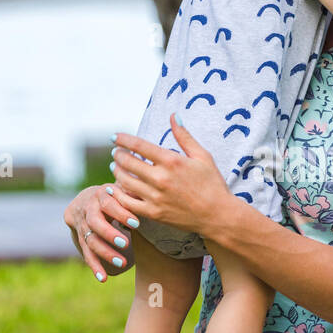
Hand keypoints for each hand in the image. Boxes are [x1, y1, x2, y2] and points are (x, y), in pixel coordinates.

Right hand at [64, 184, 137, 281]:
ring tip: (122, 264)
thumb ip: (133, 193)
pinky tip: (103, 278)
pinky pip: (86, 253)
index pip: (108, 203)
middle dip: (109, 234)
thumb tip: (149, 194)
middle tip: (126, 244)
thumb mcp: (123, 189)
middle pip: (94, 222)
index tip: (136, 224)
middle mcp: (88, 209)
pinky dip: (95, 266)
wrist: (87, 200)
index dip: (121, 213)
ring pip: (90, 240)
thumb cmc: (115, 195)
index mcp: (100, 195)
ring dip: (105, 253)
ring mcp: (82, 225)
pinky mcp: (80, 239)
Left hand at [110, 116, 230, 236]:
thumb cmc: (213, 184)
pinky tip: (116, 187)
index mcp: (172, 161)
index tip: (114, 137)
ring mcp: (156, 197)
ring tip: (116, 166)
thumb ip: (184, 136)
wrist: (218, 216)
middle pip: (128, 162)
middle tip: (116, 152)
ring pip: (125, 181)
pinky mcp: (154, 213)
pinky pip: (128, 202)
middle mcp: (161, 178)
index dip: (123, 139)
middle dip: (118, 154)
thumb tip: (173, 116)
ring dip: (117, 171)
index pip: (139, 145)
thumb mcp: (203, 156)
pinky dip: (118, 194)